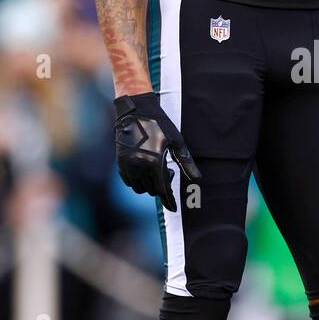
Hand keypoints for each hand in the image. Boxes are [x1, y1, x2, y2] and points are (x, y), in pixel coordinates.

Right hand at [113, 92, 200, 211]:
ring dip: (150, 185)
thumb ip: (186, 162)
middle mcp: (139, 166)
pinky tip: (146, 169)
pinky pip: (130, 182)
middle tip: (169, 170)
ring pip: (140, 188)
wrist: (135, 111)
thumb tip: (198, 180)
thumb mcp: (176, 142)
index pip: (162, 190)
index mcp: (154, 162)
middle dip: (162, 187)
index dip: (169, 201)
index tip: (174, 208)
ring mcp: (127, 165)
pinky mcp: (120, 163)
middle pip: (152, 190)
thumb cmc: (160, 124)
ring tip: (157, 168)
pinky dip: (138, 181)